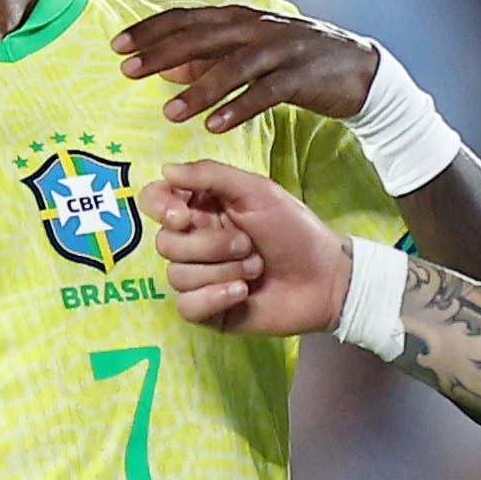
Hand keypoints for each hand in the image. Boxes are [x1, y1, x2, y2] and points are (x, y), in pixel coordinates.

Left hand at [114, 5, 379, 130]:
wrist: (358, 69)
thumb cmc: (296, 60)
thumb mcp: (250, 53)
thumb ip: (210, 57)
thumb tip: (168, 67)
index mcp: (241, 17)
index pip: (187, 19)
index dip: (151, 30)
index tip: (118, 46)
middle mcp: (258, 28)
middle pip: (202, 37)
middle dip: (161, 54)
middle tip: (128, 71)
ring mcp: (281, 50)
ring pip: (232, 67)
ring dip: (198, 90)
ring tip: (168, 112)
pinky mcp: (300, 77)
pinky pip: (265, 93)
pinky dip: (239, 108)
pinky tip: (215, 126)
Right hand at [139, 159, 351, 333]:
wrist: (325, 278)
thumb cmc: (294, 230)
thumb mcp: (257, 191)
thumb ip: (210, 175)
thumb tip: (166, 169)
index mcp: (202, 208)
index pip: (155, 201)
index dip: (160, 208)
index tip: (183, 216)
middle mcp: (195, 241)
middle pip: (165, 243)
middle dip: (209, 245)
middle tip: (248, 245)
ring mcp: (200, 277)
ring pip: (176, 275)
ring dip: (221, 271)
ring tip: (255, 269)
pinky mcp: (209, 310)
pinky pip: (186, 306)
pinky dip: (214, 298)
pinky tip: (243, 293)